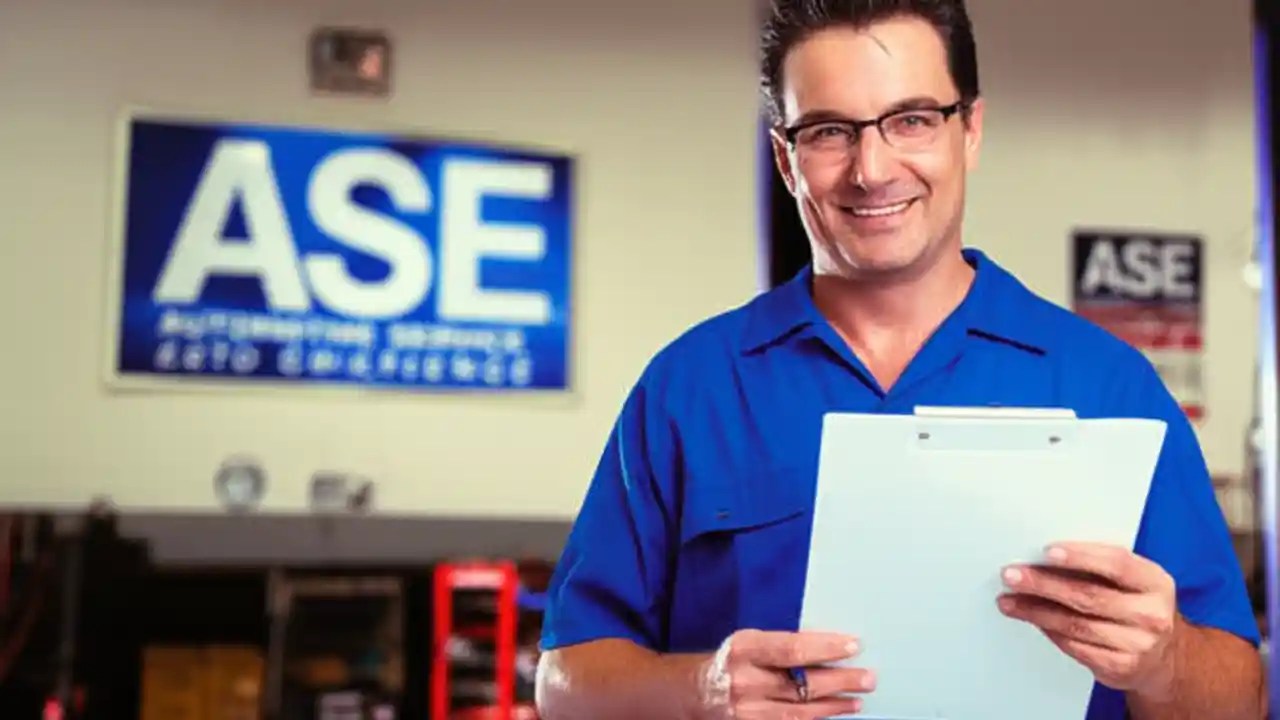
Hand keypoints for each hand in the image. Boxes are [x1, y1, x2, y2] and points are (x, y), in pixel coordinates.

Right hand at [698, 629, 874, 719]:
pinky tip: (834, 713)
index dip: (827, 647)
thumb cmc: (726, 661)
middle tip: (868, 677)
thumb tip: (826, 646)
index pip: (793, 649)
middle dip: (840, 680)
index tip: (854, 645)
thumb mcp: (746, 642)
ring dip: (834, 705)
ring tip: (858, 699)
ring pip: (801, 711)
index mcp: (744, 649)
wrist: (692, 692)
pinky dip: (815, 719)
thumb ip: (778, 645)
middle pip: (803, 683)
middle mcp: (746, 681)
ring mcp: (748, 711)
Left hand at [997, 542, 1179, 699]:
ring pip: (1076, 624)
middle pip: (1089, 596)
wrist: (1162, 656)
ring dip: (1036, 611)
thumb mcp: (1133, 581)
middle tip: (1012, 575)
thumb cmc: (1135, 606)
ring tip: (1009, 600)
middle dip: (1044, 584)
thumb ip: (1100, 565)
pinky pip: (1075, 647)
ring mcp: (1138, 645)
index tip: (1047, 551)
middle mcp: (1151, 615)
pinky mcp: (1120, 667)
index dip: (1080, 556)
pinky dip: (1049, 631)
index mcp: (1156, 583)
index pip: (1117, 564)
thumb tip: (1044, 556)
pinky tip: (1032, 619)